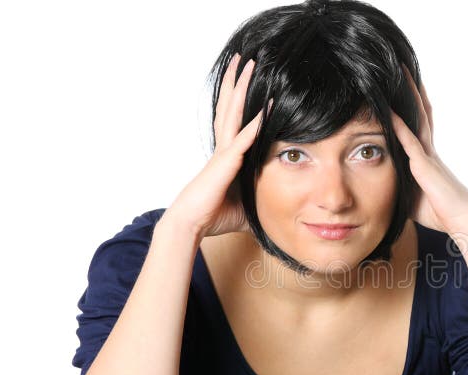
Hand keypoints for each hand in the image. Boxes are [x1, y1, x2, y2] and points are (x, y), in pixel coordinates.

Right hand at [163, 53, 265, 238]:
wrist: (191, 223)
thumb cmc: (214, 215)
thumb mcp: (246, 205)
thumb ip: (260, 199)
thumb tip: (277, 210)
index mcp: (227, 155)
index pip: (235, 120)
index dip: (240, 99)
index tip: (247, 80)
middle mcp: (223, 148)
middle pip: (231, 107)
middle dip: (237, 82)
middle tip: (244, 58)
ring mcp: (223, 153)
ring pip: (234, 113)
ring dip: (241, 89)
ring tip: (247, 65)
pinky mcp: (225, 163)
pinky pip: (243, 140)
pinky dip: (256, 124)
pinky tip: (266, 109)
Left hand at [390, 64, 467, 235]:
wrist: (463, 223)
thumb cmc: (441, 215)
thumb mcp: (414, 201)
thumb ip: (401, 190)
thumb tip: (385, 192)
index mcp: (427, 159)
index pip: (418, 127)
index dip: (412, 107)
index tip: (405, 89)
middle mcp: (429, 152)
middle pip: (420, 114)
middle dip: (412, 91)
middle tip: (404, 68)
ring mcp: (428, 156)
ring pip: (417, 120)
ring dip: (409, 98)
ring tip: (402, 74)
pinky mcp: (425, 166)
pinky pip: (409, 142)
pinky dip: (398, 126)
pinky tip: (389, 112)